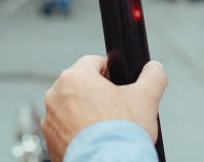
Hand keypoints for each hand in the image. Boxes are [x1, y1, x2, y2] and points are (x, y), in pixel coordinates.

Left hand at [41, 55, 167, 161]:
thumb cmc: (122, 135)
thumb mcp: (146, 98)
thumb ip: (152, 76)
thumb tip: (154, 69)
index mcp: (74, 78)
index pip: (93, 62)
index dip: (110, 71)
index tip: (119, 85)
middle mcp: (55, 96)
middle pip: (80, 86)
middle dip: (97, 94)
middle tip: (116, 109)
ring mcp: (49, 121)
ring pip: (71, 108)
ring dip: (86, 113)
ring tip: (106, 129)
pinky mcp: (49, 142)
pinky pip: (64, 130)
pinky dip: (77, 133)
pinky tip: (95, 142)